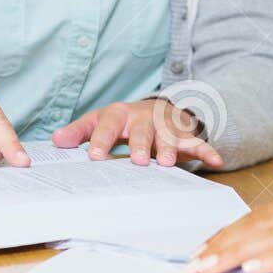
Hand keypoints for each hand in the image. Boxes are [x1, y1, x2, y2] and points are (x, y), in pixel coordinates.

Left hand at [52, 98, 224, 168]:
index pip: (108, 124)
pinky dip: (207, 151)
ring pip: (169, 136)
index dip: (102, 139)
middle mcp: (144, 118)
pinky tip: (216, 160)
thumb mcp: (98, 122)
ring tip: (168, 163)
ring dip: (170, 148)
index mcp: (119, 115)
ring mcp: (166, 126)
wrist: (156, 110)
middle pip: (142, 130)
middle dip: (141, 144)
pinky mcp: (185, 136)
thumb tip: (56, 141)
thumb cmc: (122, 122)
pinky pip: (197, 143)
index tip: (94, 157)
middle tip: (138, 160)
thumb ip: (79, 132)